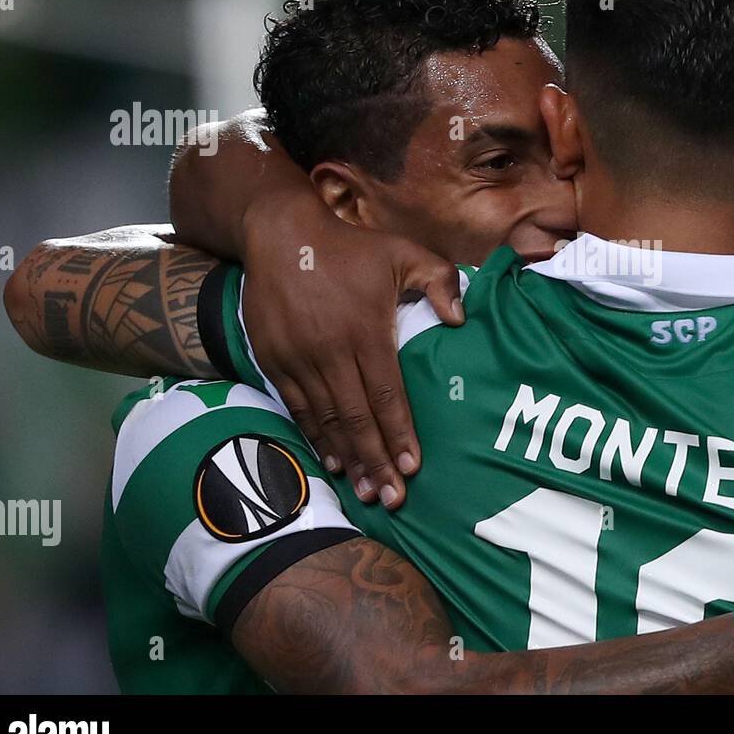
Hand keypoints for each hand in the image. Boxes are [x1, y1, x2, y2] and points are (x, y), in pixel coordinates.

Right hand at [240, 187, 461, 509]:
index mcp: (366, 330)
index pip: (387, 394)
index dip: (400, 434)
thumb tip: (460, 320)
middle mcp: (331, 350)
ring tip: (365, 492)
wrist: (281, 234)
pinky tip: (330, 461)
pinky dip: (315, 437)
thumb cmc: (351, 247)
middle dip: (376, 463)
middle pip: (358, 418)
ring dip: (347, 459)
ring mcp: (298, 358)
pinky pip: (298, 408)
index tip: (413, 467)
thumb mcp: (405, 251)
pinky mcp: (273, 360)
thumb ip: (440, 281)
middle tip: (392, 499)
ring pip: (328, 421)